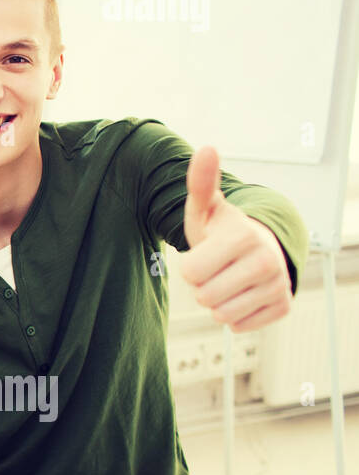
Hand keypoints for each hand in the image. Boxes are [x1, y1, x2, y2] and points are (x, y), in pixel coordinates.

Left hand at [178, 146, 292, 331]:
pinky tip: (243, 293)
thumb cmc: (223, 230)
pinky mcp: (283, 306)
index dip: (190, 265)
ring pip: (221, 314)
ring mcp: (278, 285)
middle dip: (203, 284)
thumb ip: (200, 183)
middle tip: (217, 267)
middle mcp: (266, 262)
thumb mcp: (206, 208)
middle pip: (204, 297)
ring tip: (228, 279)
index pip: (190, 273)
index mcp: (243, 237)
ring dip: (217, 300)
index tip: (205, 252)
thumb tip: (207, 148)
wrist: (258, 247)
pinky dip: (235, 314)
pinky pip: (239, 326)